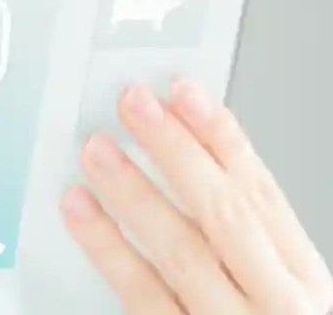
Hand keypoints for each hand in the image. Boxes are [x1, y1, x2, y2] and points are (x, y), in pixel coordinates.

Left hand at [61, 80, 332, 314]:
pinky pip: (144, 299)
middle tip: (133, 104)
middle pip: (226, 215)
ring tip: (97, 149)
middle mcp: (276, 309)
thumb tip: (187, 159)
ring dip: (135, 194)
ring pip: (183, 254)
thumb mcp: (281, 296)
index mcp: (305, 285)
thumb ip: (245, 244)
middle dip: (177, 152)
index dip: (222, 139)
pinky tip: (81, 213)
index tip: (186, 93)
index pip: (264, 196)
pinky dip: (109, 251)